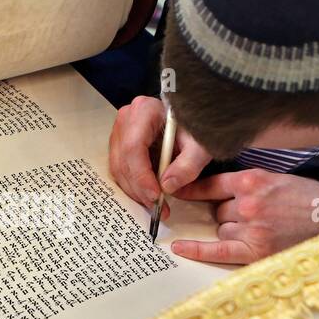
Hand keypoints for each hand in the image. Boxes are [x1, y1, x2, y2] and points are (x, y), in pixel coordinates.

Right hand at [108, 95, 211, 221]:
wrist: (191, 119)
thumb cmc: (195, 128)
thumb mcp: (200, 145)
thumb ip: (188, 165)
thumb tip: (167, 187)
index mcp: (144, 111)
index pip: (133, 147)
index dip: (141, 176)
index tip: (156, 196)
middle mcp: (126, 119)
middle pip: (123, 160)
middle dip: (139, 189)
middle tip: (158, 208)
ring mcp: (119, 131)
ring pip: (118, 168)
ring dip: (135, 190)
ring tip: (156, 204)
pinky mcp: (119, 144)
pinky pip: (120, 169)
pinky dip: (133, 185)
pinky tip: (149, 195)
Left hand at [171, 170, 318, 264]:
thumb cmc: (299, 196)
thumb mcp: (270, 178)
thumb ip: (240, 184)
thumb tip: (204, 193)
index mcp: (251, 180)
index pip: (211, 185)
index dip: (193, 190)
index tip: (175, 190)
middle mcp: (248, 204)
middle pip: (217, 212)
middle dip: (228, 214)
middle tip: (253, 214)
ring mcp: (251, 228)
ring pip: (222, 230)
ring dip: (233, 231)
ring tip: (261, 228)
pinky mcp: (256, 250)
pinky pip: (218, 250)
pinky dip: (198, 250)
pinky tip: (180, 248)